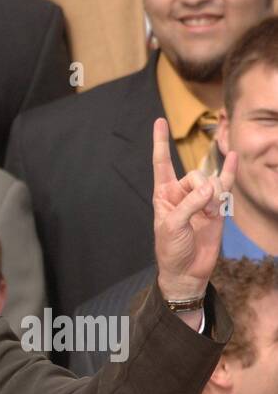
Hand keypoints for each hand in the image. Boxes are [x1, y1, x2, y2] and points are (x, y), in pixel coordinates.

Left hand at [152, 116, 236, 303]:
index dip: (160, 143)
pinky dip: (231, 170)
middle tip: (200, 213)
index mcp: (164, 195)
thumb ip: (190, 204)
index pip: (161, 164)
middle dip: (201, 190)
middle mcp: (181, 193)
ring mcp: (200, 199)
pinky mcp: (217, 207)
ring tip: (209, 217)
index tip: (159, 122)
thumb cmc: (172, 250)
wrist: (187, 271)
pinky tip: (234, 156)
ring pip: (213, 183)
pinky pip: (226, 184)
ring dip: (214, 199)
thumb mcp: (173, 227)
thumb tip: (211, 188)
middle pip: (195, 174)